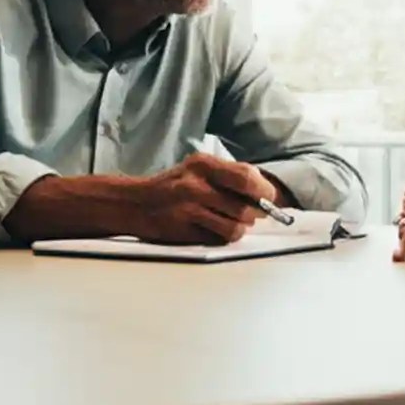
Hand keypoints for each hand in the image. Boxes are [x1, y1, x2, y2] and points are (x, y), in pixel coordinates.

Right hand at [137, 153, 277, 244]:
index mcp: (203, 165)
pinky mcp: (184, 231)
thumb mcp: (198, 170)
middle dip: (255, 215)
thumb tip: (264, 191)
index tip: (269, 200)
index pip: (247, 177)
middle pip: (245, 207)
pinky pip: (218, 239)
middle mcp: (196, 185)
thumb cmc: (174, 186)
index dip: (264, 192)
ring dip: (239, 228)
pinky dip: (222, 237)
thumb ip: (229, 176)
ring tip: (231, 222)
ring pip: (235, 228)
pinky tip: (214, 229)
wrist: (135, 203)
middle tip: (253, 215)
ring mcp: (189, 210)